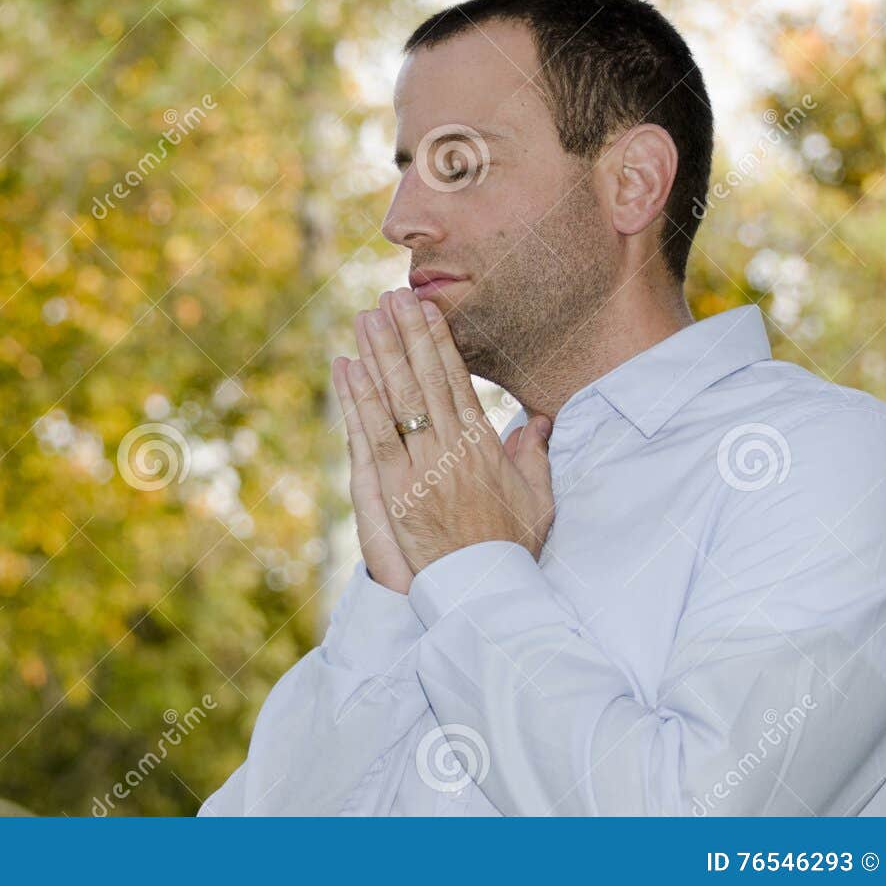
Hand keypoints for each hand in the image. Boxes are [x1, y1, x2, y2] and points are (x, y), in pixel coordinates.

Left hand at [339, 288, 556, 574]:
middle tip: (392, 295)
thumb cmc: (510, 548)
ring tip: (366, 316)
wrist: (484, 590)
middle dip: (407, 334)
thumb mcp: (536, 499)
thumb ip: (534, 455)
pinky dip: (358, 398)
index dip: (439, 342)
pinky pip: (372, 433)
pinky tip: (346, 366)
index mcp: (482, 446)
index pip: (456, 382)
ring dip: (380, 353)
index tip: (427, 310)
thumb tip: (539, 421)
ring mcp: (419, 466)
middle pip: (424, 379)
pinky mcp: (394, 488)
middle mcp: (450, 448)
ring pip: (396, 398)